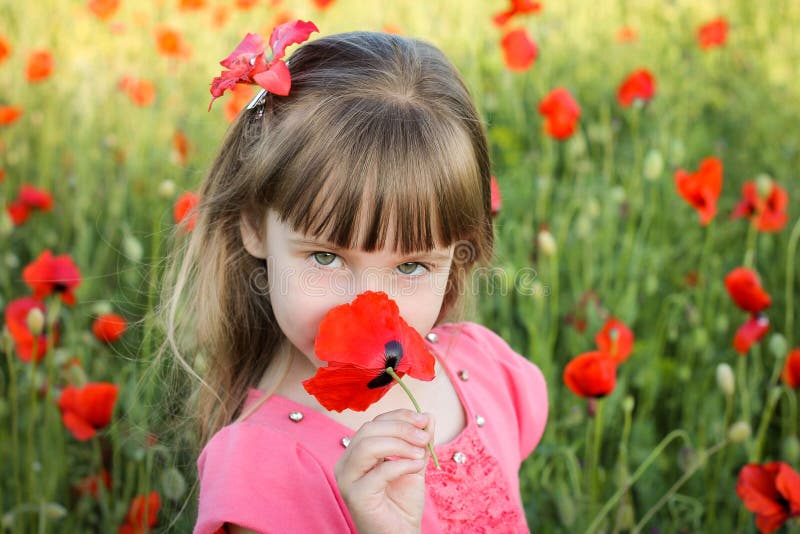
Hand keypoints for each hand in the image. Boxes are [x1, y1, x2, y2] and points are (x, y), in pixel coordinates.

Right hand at [334, 409, 434, 533]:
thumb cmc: (403, 504)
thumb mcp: (414, 465)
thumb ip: (419, 442)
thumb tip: (429, 416)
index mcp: (357, 453)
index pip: (374, 423)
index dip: (399, 416)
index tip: (424, 419)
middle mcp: (346, 463)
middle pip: (369, 430)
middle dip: (401, 428)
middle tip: (425, 436)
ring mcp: (347, 479)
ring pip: (368, 446)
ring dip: (400, 444)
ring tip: (420, 454)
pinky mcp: (355, 496)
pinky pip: (379, 471)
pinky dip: (402, 464)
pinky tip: (416, 467)